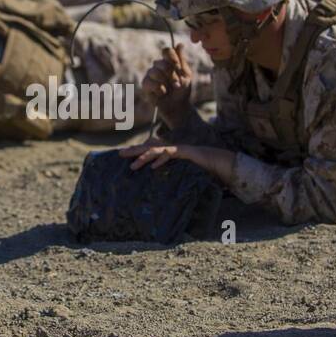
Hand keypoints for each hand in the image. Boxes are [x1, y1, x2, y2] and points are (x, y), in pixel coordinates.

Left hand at [119, 142, 236, 182]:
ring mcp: (177, 149)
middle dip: (134, 151)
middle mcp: (170, 148)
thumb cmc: (199, 168)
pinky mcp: (185, 152)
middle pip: (148, 147)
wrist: (216, 161)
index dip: (136, 151)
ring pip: (156, 151)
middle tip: (119, 154)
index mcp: (167, 152)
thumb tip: (159, 189)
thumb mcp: (180, 172)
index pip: (148, 149)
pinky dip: (162, 160)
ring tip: (133, 166)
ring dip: (144, 157)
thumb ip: (170, 176)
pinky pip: (171, 154)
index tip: (123, 155)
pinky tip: (154, 166)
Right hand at [141, 43, 193, 126]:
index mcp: (169, 61)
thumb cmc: (182, 90)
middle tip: (177, 84)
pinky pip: (148, 82)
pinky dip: (157, 88)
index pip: (166, 51)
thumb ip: (181, 60)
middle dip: (171, 74)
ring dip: (164, 82)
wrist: (178, 106)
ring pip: (153, 71)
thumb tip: (180, 44)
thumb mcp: (186, 75)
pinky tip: (162, 93)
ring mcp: (150, 75)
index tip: (178, 66)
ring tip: (170, 90)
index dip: (171, 57)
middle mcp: (158, 66)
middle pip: (160, 62)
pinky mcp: (145, 85)